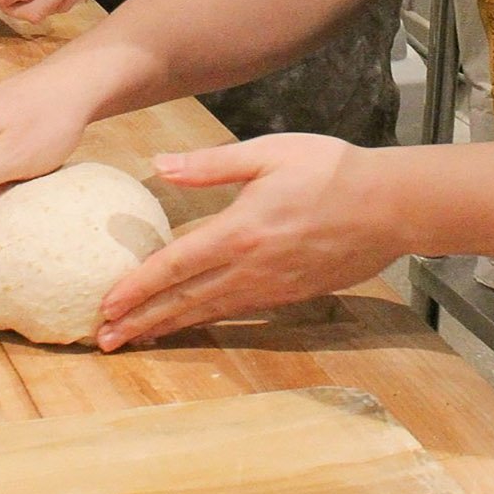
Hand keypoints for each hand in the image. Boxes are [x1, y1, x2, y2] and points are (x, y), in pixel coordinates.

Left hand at [93, 135, 402, 349]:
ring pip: (208, 312)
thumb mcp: (267, 153)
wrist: (390, 205)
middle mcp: (251, 268)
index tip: (106, 306)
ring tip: (135, 340)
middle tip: (104, 340)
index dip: (137, 287)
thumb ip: (211, 164)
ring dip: (168, 326)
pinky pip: (237, 313)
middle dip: (141, 322)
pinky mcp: (290, 295)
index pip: (175, 265)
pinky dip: (205, 321)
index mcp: (240, 231)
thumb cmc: (330, 169)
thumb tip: (160, 164)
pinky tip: (191, 323)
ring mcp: (272, 288)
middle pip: (184, 301)